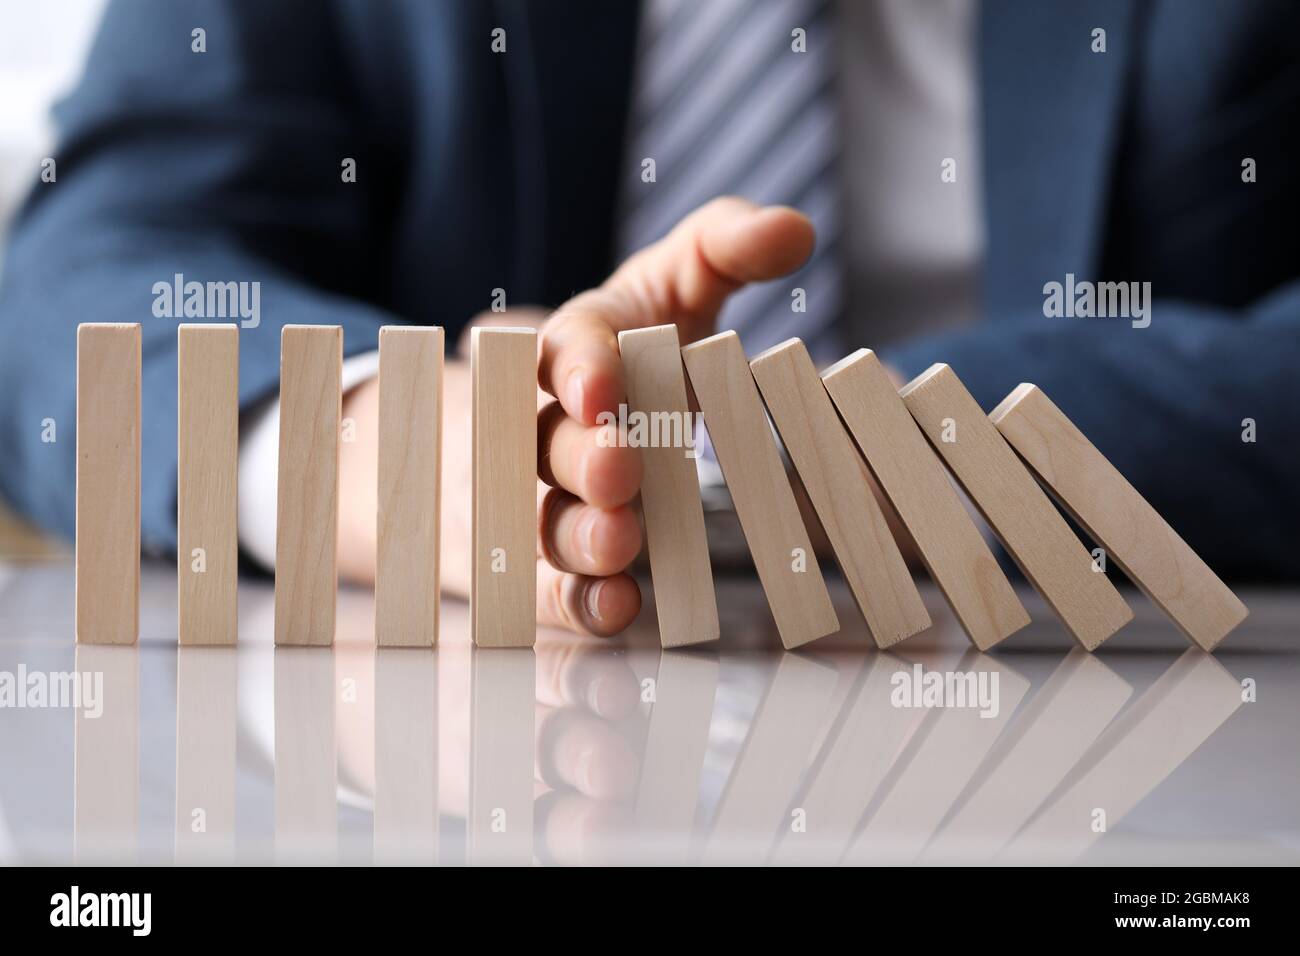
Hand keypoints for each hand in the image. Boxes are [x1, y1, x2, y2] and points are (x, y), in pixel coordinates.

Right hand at [339, 198, 814, 636]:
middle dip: (583, 456)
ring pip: (545, 520)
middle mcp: (553, 424)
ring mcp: (548, 498)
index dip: (578, 368)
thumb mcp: (678, 282)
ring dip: (577, 535)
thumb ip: (727, 246)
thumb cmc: (633, 345)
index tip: (604, 385)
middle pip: (550, 442)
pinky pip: (556, 588)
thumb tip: (796, 230)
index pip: (565, 349)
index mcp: (578, 349)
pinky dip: (580, 601)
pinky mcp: (557, 563)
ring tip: (618, 543)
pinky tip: (621, 607)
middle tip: (621, 469)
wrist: (564, 417)